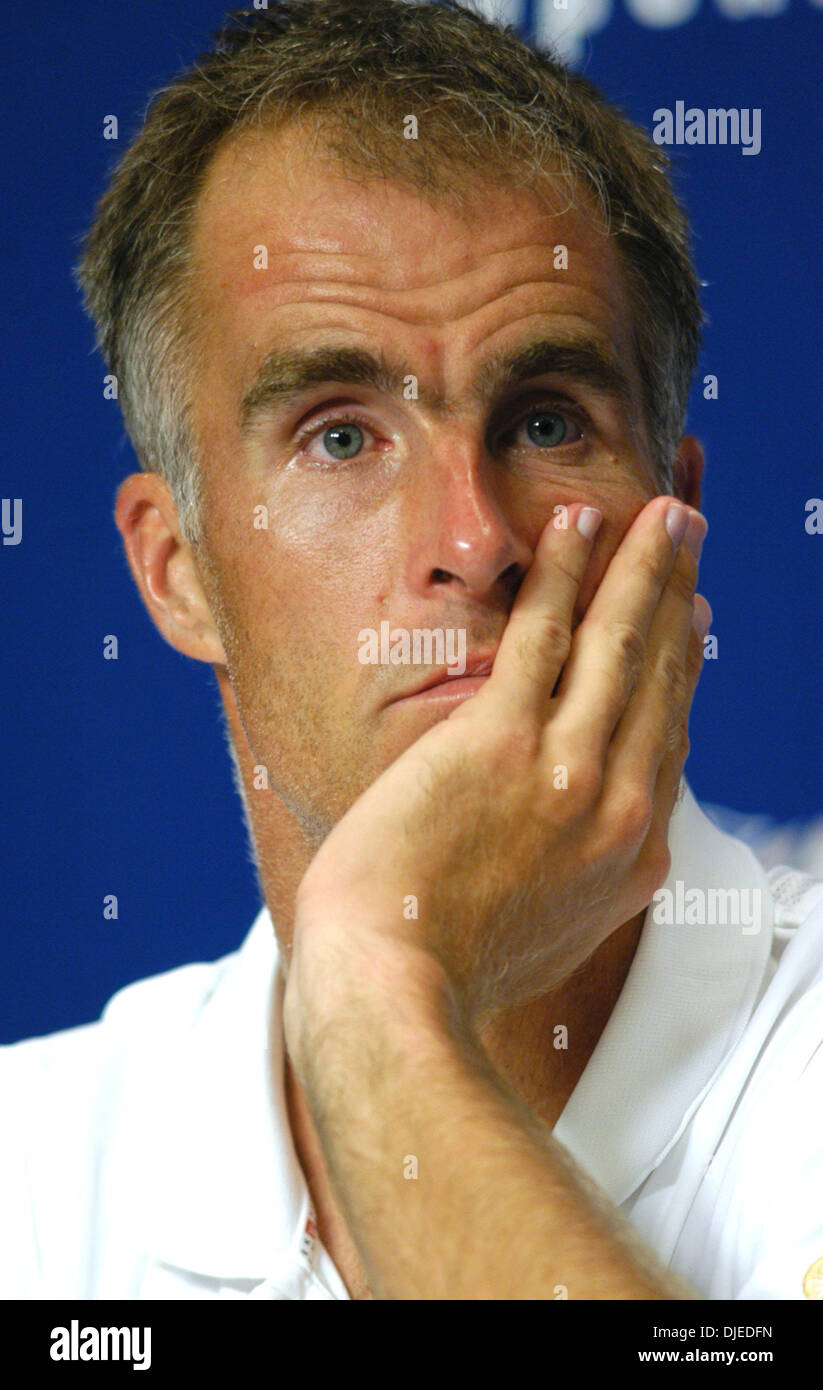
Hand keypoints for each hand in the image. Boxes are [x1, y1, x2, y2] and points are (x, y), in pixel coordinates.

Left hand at [288, 496, 708, 1034]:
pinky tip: (578, 525)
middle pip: (662, 679)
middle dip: (679, 596)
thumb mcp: (545, 938)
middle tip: (690, 537)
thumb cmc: (449, 969)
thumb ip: (574, 885)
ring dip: (646, 568)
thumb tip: (566, 857)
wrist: (395, 986)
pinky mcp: (502, 740)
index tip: (689, 624)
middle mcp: (617, 808)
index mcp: (631, 858)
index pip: (669, 738)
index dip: (684, 668)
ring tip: (665, 513)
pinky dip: (565, 573)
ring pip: (622, 645)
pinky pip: (547, 635)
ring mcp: (567, 770)